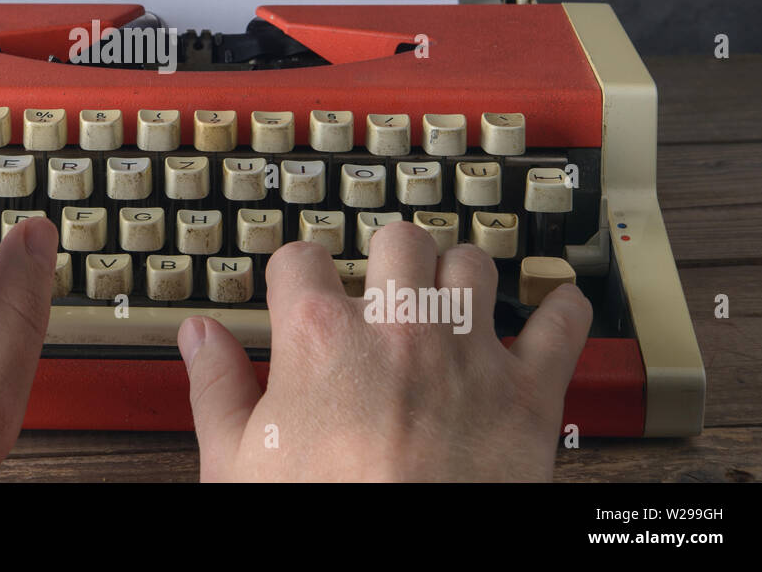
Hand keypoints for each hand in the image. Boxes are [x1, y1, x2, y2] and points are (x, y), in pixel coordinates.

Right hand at [177, 222, 591, 480]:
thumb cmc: (320, 521)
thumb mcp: (237, 465)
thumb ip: (216, 388)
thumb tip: (199, 338)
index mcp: (321, 339)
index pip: (301, 257)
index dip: (297, 270)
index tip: (301, 284)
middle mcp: (398, 330)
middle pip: (398, 240)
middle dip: (388, 258)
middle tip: (384, 284)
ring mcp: (468, 355)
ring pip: (473, 264)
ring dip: (462, 274)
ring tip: (452, 293)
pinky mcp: (528, 394)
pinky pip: (562, 324)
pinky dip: (562, 309)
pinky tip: (556, 304)